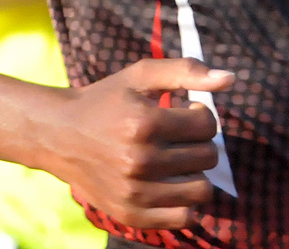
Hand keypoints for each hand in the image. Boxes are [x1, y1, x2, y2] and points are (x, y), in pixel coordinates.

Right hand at [47, 58, 234, 229]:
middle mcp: (139, 161)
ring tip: (177, 160)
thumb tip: (230, 79)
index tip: (184, 112)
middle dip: (200, 142)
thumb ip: (186, 70)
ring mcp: (134, 192)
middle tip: (178, 136)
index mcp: (144, 123)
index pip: (206, 125)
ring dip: (196, 172)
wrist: (58, 134)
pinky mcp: (129, 214)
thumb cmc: (106, 100)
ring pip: (201, 190)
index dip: (201, 114)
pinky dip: (185, 202)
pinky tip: (171, 183)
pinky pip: (183, 218)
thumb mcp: (140, 75)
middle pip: (207, 157)